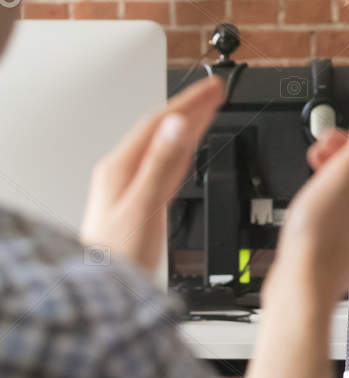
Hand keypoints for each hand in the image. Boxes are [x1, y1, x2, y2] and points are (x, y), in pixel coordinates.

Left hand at [81, 75, 225, 276]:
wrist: (103, 290)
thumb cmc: (117, 255)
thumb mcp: (144, 206)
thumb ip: (162, 165)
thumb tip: (178, 125)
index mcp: (121, 168)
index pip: (160, 123)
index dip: (189, 102)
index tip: (214, 88)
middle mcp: (122, 172)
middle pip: (161, 130)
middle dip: (190, 108)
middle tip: (216, 91)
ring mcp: (128, 186)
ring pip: (163, 145)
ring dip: (188, 125)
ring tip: (208, 110)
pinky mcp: (137, 200)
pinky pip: (163, 164)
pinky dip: (182, 149)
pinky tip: (187, 150)